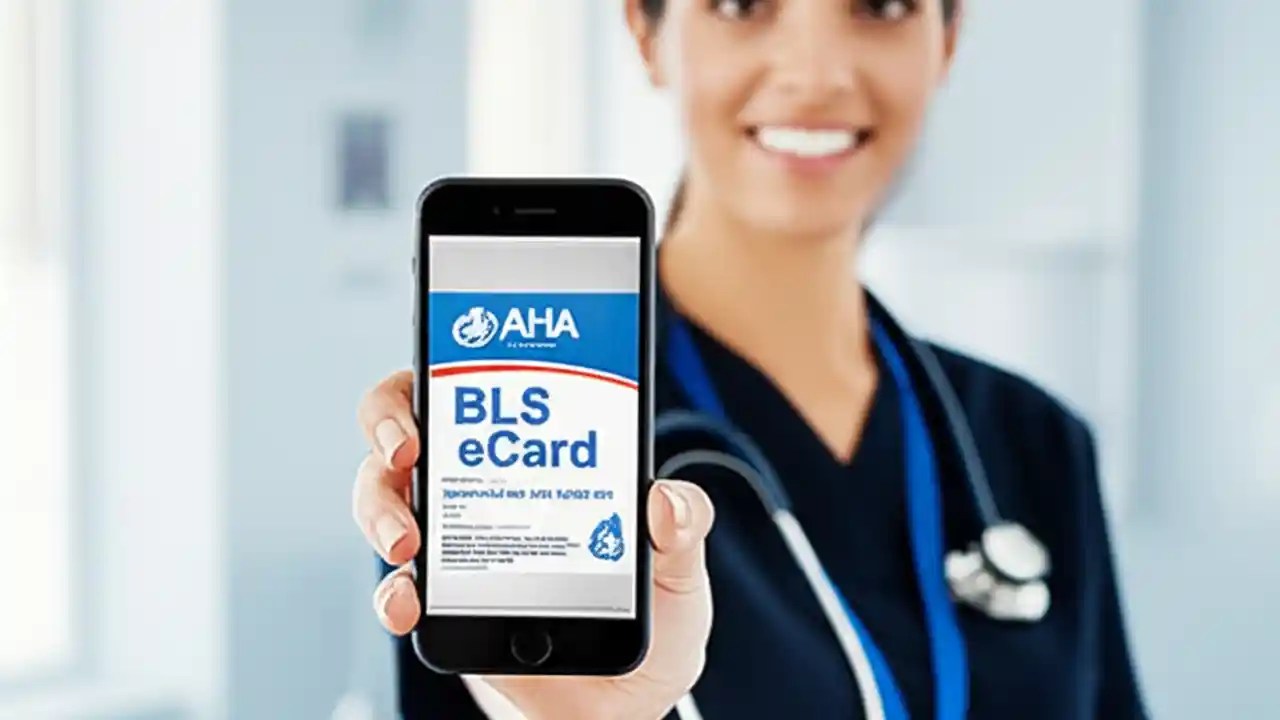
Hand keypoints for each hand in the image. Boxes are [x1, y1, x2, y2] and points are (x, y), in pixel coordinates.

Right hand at [354, 371, 715, 719]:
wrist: (624, 707)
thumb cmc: (651, 622)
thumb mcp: (680, 570)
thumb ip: (683, 528)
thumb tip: (665, 500)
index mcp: (539, 463)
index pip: (483, 391)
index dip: (453, 366)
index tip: (453, 367)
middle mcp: (485, 491)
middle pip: (408, 428)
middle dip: (390, 423)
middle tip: (408, 448)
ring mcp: (455, 544)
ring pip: (382, 496)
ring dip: (381, 506)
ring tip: (408, 541)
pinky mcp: (438, 603)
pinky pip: (394, 587)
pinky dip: (390, 593)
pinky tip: (407, 601)